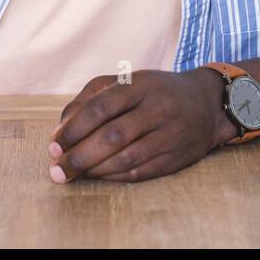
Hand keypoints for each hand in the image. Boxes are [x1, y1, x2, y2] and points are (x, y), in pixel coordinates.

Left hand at [46, 69, 238, 183]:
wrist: (207, 103)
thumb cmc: (155, 92)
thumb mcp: (126, 82)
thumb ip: (91, 97)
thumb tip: (61, 128)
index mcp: (140, 85)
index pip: (100, 108)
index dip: (72, 129)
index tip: (53, 146)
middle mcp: (157, 108)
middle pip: (111, 136)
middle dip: (79, 156)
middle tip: (56, 170)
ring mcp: (169, 134)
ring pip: (125, 158)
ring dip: (94, 170)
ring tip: (73, 175)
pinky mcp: (176, 158)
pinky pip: (140, 172)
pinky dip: (113, 177)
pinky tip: (97, 176)